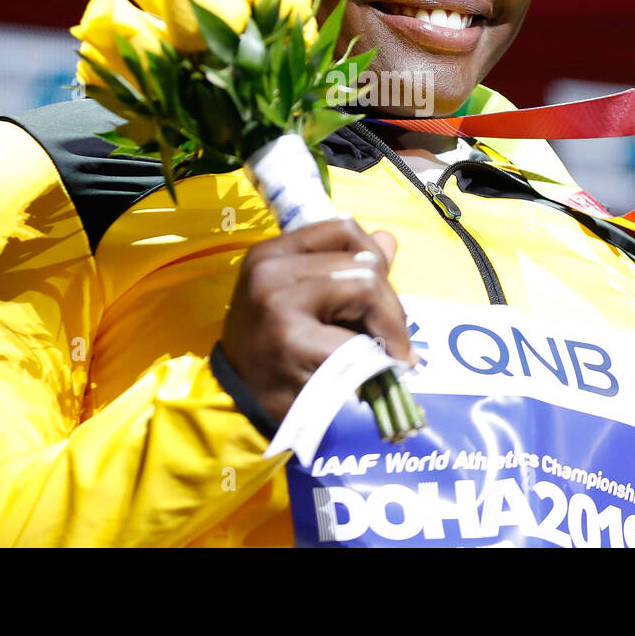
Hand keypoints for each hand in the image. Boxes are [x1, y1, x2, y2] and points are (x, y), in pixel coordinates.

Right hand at [219, 216, 412, 424]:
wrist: (239, 407)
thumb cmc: (277, 353)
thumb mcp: (304, 299)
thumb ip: (346, 268)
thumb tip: (388, 239)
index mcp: (270, 253)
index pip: (344, 228)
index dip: (376, 258)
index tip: (382, 296)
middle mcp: (269, 270)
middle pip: (363, 260)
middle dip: (391, 301)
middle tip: (394, 340)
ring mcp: (277, 302)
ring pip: (366, 287)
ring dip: (391, 325)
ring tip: (390, 355)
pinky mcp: (290, 339)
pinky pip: (357, 334)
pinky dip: (380, 354)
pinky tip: (381, 372)